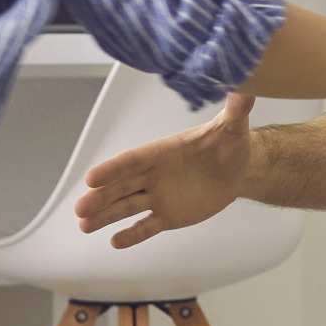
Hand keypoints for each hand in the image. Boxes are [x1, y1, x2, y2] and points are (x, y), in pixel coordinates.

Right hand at [74, 94, 252, 247]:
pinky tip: (114, 242)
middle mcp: (153, 174)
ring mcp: (158, 195)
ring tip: (84, 226)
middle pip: (121, 186)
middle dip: (100, 198)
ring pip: (127, 207)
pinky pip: (146, 226)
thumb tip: (245, 83)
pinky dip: (132, 235)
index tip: (91, 178)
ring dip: (106, 217)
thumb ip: (235, 109)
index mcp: (161, 151)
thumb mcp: (233, 127)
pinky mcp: (168, 215)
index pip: (132, 160)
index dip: (112, 169)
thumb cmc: (230, 145)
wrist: (239, 169)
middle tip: (80, 208)